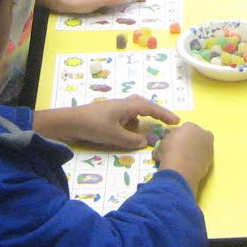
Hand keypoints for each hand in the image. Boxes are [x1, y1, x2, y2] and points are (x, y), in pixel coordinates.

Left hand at [39, 95, 179, 150]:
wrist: (69, 123)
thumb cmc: (92, 126)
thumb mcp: (114, 136)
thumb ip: (131, 140)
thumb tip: (145, 142)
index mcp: (127, 106)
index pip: (151, 108)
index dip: (165, 115)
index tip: (177, 122)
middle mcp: (123, 104)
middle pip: (144, 105)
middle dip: (155, 114)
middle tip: (165, 123)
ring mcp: (115, 109)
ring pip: (134, 112)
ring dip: (139, 122)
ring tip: (137, 136)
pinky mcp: (108, 115)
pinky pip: (125, 118)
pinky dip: (129, 125)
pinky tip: (124, 135)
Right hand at [153, 120, 214, 193]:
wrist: (180, 171)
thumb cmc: (169, 153)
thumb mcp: (161, 144)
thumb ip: (166, 142)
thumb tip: (164, 147)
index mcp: (191, 126)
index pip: (185, 128)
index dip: (179, 135)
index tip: (173, 143)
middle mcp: (203, 134)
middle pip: (196, 136)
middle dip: (190, 141)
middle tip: (180, 150)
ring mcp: (209, 147)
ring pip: (201, 147)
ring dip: (195, 151)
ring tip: (184, 160)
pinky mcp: (211, 160)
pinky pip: (203, 157)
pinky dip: (198, 160)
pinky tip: (189, 166)